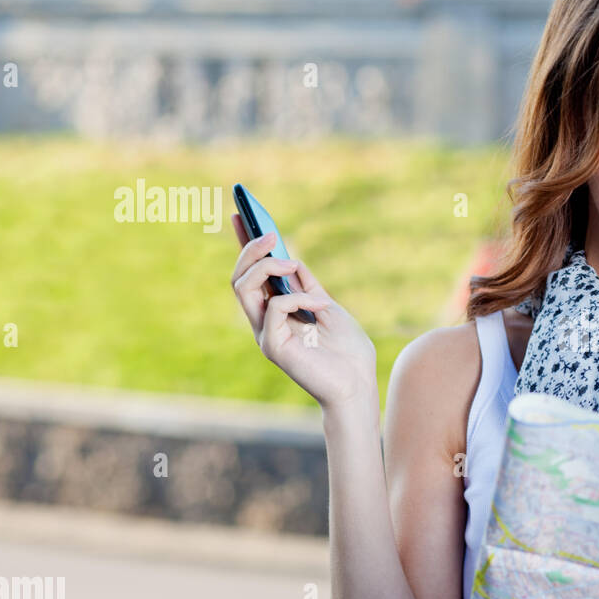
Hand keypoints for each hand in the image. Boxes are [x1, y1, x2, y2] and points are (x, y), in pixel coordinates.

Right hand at [230, 212, 376, 409]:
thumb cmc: (348, 350)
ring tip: (291, 261)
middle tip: (269, 232)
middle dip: (250, 250)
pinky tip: (319, 304)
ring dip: (265, 266)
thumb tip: (292, 260)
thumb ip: (307, 286)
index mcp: (277, 312)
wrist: (358, 384)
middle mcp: (264, 322)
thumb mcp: (328, 306)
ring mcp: (265, 334)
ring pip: (243, 288)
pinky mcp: (273, 346)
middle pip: (240, 278)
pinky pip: (274, 307)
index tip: (240, 214)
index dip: (243, 245)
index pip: (252, 274)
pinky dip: (296, 298)